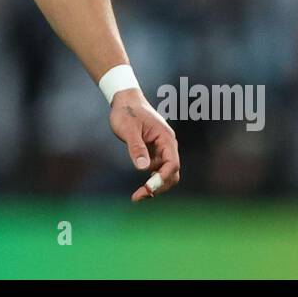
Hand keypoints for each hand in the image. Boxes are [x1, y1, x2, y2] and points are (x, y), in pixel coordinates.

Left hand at [109, 88, 180, 202]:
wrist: (125, 100)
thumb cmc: (126, 112)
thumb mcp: (128, 129)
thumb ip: (136, 147)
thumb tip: (143, 167)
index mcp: (165, 138)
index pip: (172, 164)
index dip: (162, 178)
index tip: (148, 189)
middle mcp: (167, 145)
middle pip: (172, 173)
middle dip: (158, 186)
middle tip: (139, 196)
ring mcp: (162, 148)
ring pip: (165, 173)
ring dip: (155, 185)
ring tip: (137, 196)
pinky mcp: (155, 151)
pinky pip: (158, 169)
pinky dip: (151, 179)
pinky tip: (141, 187)